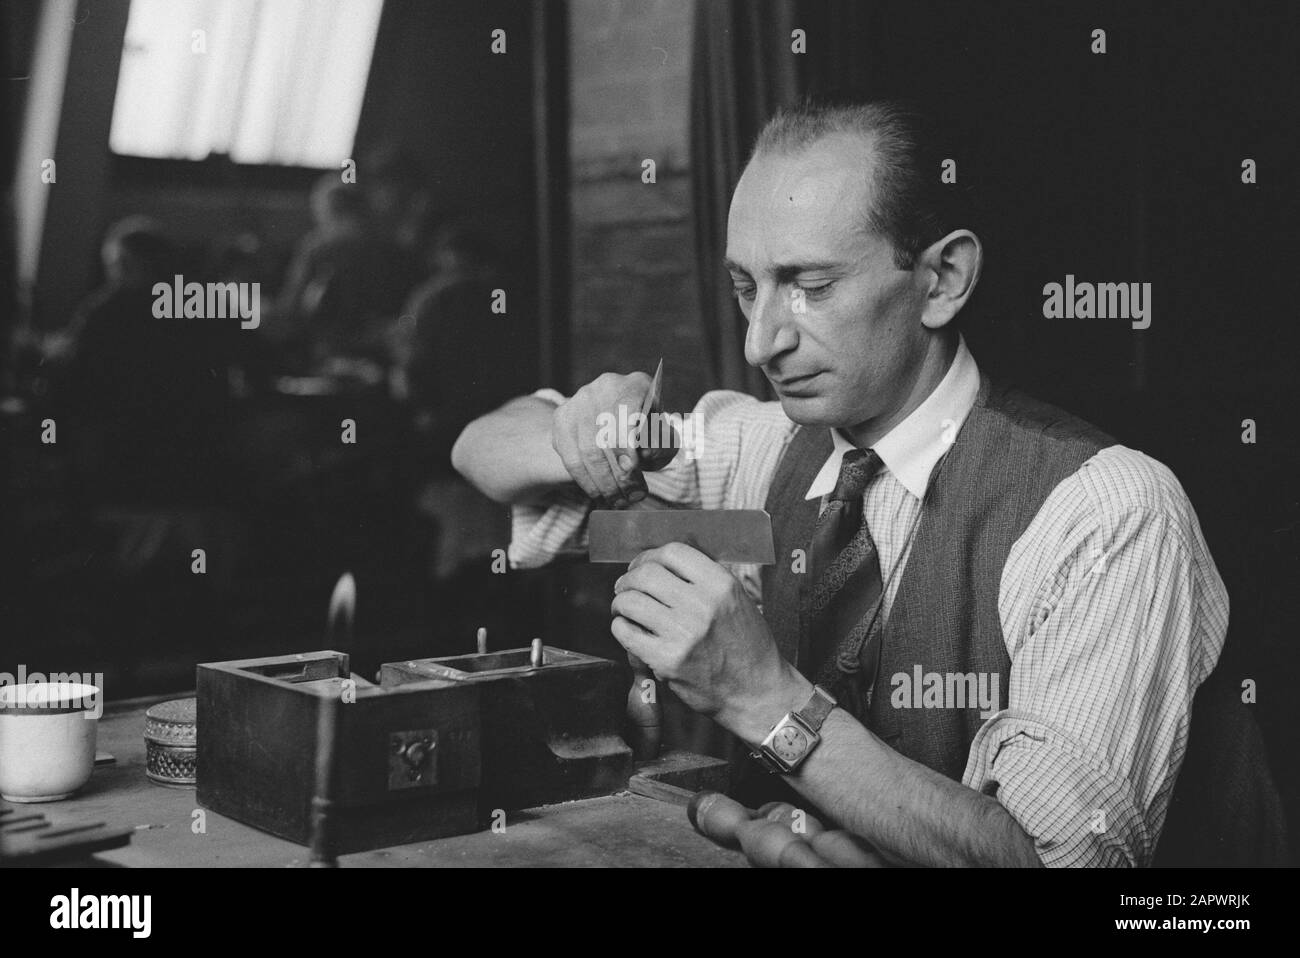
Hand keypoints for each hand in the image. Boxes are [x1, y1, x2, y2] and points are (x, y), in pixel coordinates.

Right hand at [551, 370, 678, 507]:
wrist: (613, 422)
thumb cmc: (647, 435)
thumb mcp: (663, 438)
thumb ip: (662, 445)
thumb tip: (646, 453)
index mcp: (636, 385)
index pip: (627, 412)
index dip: (628, 442)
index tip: (633, 468)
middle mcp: (605, 387)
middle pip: (607, 435)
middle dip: (620, 473)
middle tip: (633, 497)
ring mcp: (580, 401)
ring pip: (588, 449)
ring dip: (604, 482)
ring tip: (618, 501)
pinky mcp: (562, 419)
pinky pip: (571, 456)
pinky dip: (586, 481)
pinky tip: (598, 494)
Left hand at [609, 543, 809, 743]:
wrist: (758, 692)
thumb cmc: (748, 647)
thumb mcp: (737, 600)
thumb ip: (704, 580)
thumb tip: (663, 564)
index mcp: (721, 585)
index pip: (672, 552)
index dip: (649, 556)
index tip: (642, 567)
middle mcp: (702, 605)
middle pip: (646, 573)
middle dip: (629, 579)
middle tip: (626, 588)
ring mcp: (683, 633)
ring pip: (630, 601)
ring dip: (621, 603)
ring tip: (625, 609)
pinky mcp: (667, 661)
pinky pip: (625, 632)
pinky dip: (620, 627)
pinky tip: (629, 630)